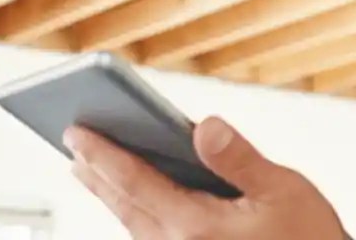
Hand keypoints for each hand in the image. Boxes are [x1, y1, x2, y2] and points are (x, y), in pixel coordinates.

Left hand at [64, 116, 348, 239]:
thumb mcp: (282, 190)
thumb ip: (237, 158)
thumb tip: (204, 127)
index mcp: (196, 227)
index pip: (135, 182)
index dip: (103, 153)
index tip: (76, 131)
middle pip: (125, 205)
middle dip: (97, 173)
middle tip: (73, 143)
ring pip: (134, 225)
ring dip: (112, 194)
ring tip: (94, 171)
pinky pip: (152, 238)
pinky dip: (135, 214)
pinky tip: (138, 203)